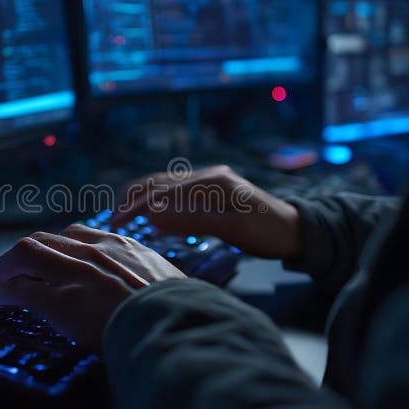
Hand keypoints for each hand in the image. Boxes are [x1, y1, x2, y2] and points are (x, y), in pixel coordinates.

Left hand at [0, 224, 185, 351]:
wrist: (175, 325)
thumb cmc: (179, 311)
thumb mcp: (166, 282)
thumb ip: (148, 278)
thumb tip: (149, 291)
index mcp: (121, 246)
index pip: (76, 234)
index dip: (54, 246)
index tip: (47, 258)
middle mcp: (93, 251)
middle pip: (44, 240)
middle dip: (21, 254)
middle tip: (9, 271)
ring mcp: (74, 272)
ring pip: (24, 254)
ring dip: (3, 268)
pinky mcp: (58, 299)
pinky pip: (16, 287)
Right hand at [113, 165, 303, 259]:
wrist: (296, 230)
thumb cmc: (268, 233)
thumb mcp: (233, 229)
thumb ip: (192, 220)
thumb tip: (152, 215)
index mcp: (210, 181)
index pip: (161, 192)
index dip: (135, 208)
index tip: (115, 227)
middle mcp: (206, 176)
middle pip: (158, 183)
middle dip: (131, 200)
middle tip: (112, 223)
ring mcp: (208, 182)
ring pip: (163, 185)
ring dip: (141, 199)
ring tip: (122, 218)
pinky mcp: (210, 191)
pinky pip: (175, 193)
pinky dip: (155, 202)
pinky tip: (148, 216)